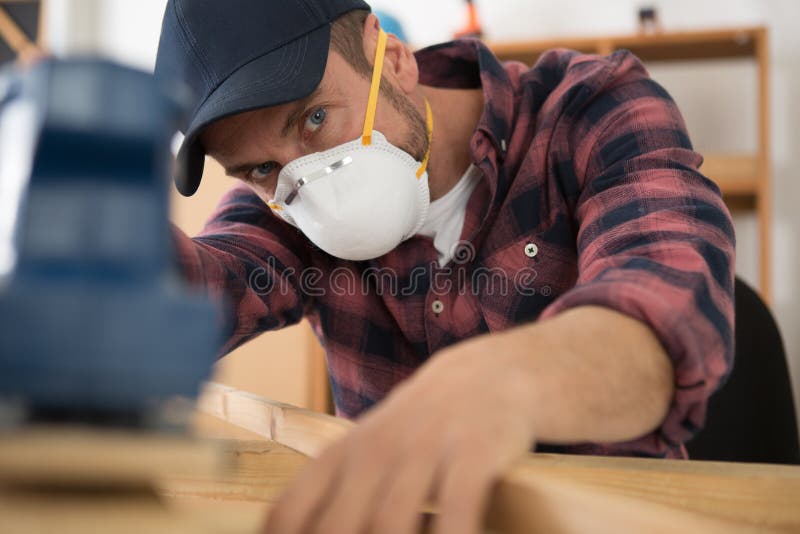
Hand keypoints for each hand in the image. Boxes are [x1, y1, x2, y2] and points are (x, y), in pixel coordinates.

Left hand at [263, 338, 537, 533]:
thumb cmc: (420, 428)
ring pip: (389, 524)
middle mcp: (375, 452)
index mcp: (342, 456)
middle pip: (335, 529)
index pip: (289, 514)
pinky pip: (457, 511)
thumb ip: (338, 497)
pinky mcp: (473, 451)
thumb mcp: (370, 451)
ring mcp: (423, 448)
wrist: (488, 375)